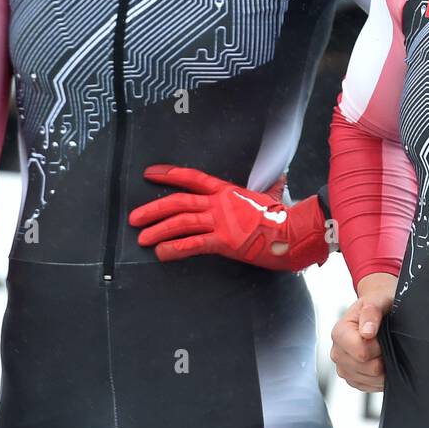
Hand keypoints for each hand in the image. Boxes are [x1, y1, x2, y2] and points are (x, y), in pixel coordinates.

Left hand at [130, 164, 329, 270]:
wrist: (294, 231)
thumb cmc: (283, 216)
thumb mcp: (272, 196)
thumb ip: (270, 187)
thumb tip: (281, 176)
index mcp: (227, 190)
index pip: (192, 178)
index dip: (169, 174)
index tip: (149, 174)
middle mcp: (220, 203)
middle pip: (179, 202)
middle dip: (153, 209)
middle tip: (134, 219)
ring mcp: (221, 221)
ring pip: (181, 222)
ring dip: (158, 230)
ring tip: (142, 239)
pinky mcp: (224, 241)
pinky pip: (193, 244)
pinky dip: (174, 249)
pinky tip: (161, 253)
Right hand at [331, 272, 396, 392]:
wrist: (378, 310)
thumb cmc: (378, 303)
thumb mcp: (378, 299)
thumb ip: (372, 312)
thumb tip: (367, 332)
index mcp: (339, 332)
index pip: (361, 352)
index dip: (378, 347)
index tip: (382, 336)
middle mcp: (337, 352)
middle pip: (366, 368)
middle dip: (381, 358)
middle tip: (385, 343)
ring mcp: (343, 367)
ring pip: (369, 379)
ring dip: (382, 369)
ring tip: (384, 351)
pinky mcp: (352, 378)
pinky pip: (368, 387)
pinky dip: (379, 378)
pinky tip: (382, 362)